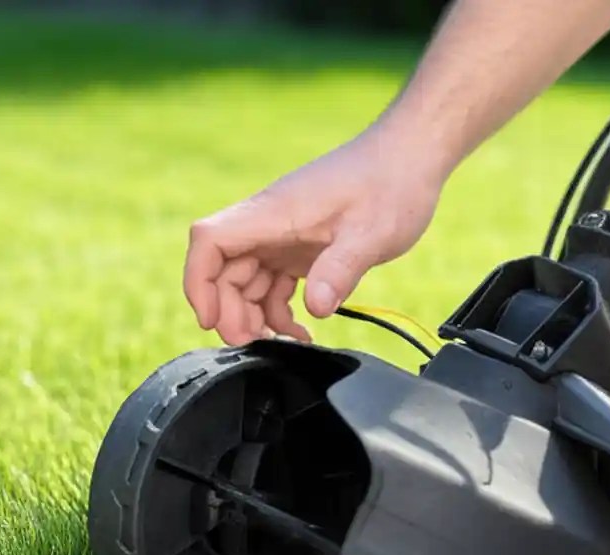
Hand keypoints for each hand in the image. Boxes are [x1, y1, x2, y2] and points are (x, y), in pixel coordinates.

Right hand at [183, 127, 444, 345]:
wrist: (410, 156)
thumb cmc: (391, 182)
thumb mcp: (372, 231)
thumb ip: (341, 269)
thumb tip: (316, 309)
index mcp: (274, 213)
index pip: (209, 242)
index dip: (199, 282)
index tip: (210, 319)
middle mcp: (269, 222)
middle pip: (222, 269)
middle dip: (229, 311)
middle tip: (255, 343)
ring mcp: (282, 234)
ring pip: (245, 278)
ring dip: (252, 314)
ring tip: (278, 343)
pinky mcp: (299, 245)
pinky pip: (271, 281)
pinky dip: (277, 308)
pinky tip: (301, 329)